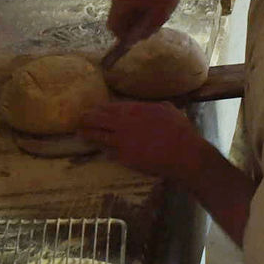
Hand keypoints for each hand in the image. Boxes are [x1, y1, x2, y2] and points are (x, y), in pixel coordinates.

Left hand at [79, 101, 203, 178]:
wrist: (183, 154)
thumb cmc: (180, 131)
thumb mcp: (167, 109)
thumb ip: (153, 107)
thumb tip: (149, 107)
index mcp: (136, 109)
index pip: (110, 106)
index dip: (100, 108)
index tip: (94, 109)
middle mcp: (125, 122)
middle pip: (99, 118)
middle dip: (88, 118)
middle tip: (80, 118)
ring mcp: (122, 140)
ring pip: (99, 135)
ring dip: (88, 133)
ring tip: (80, 132)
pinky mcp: (124, 157)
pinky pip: (108, 151)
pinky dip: (102, 147)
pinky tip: (96, 147)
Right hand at [105, 0, 193, 44]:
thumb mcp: (159, 16)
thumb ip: (144, 31)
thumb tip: (132, 40)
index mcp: (119, 3)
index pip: (113, 27)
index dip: (125, 35)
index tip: (139, 35)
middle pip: (117, 16)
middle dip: (131, 23)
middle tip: (151, 22)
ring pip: (121, 6)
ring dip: (134, 11)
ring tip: (154, 8)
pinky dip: (134, 0)